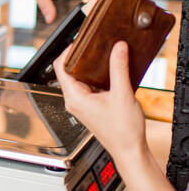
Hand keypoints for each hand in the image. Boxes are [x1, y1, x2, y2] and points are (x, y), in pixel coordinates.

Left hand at [54, 41, 149, 168]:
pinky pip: (89, 86)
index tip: (80, 41)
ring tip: (104, 55)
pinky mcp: (90, 106)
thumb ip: (119, 68)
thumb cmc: (123, 131)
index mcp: (74, 98)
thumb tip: (118, 48)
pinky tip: (110, 72)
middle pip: (69, 71)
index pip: (60, 66)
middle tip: (94, 45)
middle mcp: (73, 101)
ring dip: (91, 67)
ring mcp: (81, 104)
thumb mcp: (122, 94)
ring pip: (80, 78)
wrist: (130, 150)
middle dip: (82, 56)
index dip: (67, 50)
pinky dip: (98, 77)